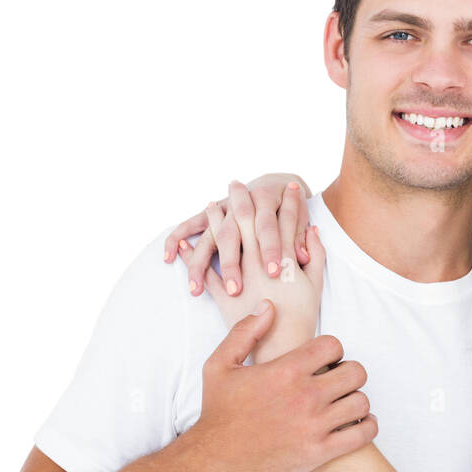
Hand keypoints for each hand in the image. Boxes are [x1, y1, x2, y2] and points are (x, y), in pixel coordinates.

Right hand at [163, 172, 313, 296]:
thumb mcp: (302, 218)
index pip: (268, 227)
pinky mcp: (211, 214)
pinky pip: (190, 225)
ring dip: (201, 262)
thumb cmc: (294, 207)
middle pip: (233, 235)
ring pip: (210, 236)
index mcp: (267, 200)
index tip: (274, 272)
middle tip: (235, 289)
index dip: (271, 247)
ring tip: (195, 289)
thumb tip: (303, 258)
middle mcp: (242, 204)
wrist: (281, 183)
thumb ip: (301, 238)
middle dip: (232, 263)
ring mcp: (224, 210)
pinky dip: (176, 237)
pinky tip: (169, 257)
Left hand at [174, 184, 325, 363]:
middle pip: (249, 222)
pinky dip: (191, 257)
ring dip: (216, 220)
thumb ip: (316, 254)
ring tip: (212, 204)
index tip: (290, 186)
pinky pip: (204, 272)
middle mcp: (259, 263)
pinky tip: (182, 243)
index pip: (286, 221)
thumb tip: (313, 231)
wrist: (282, 346)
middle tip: (238, 184)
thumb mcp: (316, 284)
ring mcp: (240, 277)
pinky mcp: (224, 296)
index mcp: (285, 259)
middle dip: (244, 200)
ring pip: (224, 240)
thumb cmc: (302, 315)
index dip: (290, 202)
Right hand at [190, 302, 377, 471]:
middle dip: (349, 373)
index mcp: (286, 371)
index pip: (334, 345)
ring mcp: (315, 425)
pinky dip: (366, 426)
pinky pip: (363, 434)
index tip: (324, 360)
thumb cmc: (219, 411)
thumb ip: (245, 332)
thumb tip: (269, 307)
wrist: (216, 459)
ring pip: (362, 402)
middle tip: (337, 381)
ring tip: (343, 403)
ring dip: (356, 400)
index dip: (332, 350)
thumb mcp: (220, 365)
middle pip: (356, 372)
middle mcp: (305, 395)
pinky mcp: (320, 451)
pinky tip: (354, 424)